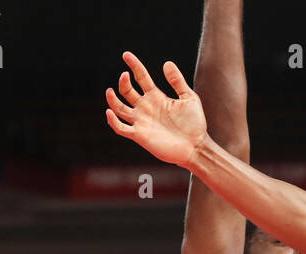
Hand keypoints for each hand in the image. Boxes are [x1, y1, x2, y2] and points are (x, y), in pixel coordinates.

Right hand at [105, 51, 206, 168]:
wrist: (196, 147)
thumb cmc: (195, 124)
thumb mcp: (189, 98)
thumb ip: (177, 81)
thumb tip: (167, 63)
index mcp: (156, 96)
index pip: (141, 77)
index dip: (134, 65)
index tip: (126, 55)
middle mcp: (146, 107)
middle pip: (127, 91)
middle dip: (123, 82)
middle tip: (125, 75)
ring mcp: (141, 121)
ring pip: (119, 108)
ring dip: (112, 99)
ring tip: (110, 90)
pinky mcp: (140, 135)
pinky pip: (121, 128)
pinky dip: (113, 121)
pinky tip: (110, 112)